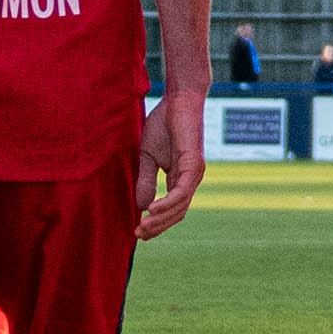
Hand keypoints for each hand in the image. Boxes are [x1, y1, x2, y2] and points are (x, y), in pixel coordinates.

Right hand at [136, 93, 205, 240]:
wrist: (178, 98)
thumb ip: (146, 180)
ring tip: (142, 228)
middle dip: (157, 227)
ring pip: (180, 206)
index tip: (138, 233)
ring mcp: (194, 172)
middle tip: (138, 236)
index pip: (173, 209)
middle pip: (178, 213)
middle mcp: (191, 179)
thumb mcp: (148, 156)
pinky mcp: (193, 163)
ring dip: (161, 220)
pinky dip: (168, 203)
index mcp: (181, 178)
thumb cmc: (164, 123)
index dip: (157, 223)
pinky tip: (151, 210)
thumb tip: (141, 206)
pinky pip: (182, 191)